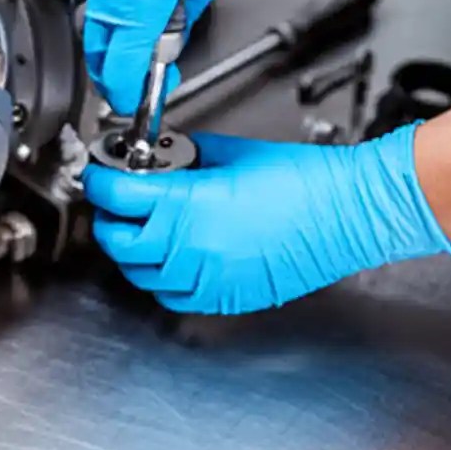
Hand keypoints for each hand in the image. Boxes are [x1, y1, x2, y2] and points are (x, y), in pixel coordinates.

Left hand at [82, 125, 450, 313]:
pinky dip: (158, 278)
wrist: (351, 214)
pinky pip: (170, 296)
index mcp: (189, 205)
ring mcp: (206, 278)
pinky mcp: (224, 297)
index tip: (98, 174)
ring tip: (140, 226)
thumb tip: (165, 156)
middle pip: (116, 239)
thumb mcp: (234, 152)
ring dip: (130, 249)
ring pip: (137, 273)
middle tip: (114, 199)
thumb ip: (189, 154)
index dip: (99, 181)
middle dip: (108, 217)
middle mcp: (190, 248)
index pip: (116, 196)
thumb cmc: (308, 182)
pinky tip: (168, 258)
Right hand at [85, 0, 253, 113]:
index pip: (124, 73)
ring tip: (139, 58)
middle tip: (142, 87)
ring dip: (113, 55)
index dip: (132, 98)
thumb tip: (167, 46)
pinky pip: (98, 10)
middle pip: (99, 61)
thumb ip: (180, 23)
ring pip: (95, 37)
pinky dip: (110, 27)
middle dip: (117, 83)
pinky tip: (131, 25)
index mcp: (137, 9)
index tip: (142, 105)